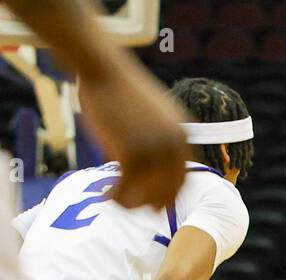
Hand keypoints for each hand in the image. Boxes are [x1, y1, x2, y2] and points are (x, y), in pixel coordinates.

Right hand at [77, 60, 190, 209]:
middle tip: (129, 205)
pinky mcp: (132, 151)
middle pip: (169, 190)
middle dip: (149, 203)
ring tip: (114, 200)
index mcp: (183, 135)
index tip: (152, 204)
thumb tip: (148, 167)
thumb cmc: (119, 90)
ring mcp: (155, 148)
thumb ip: (156, 140)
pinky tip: (106, 195)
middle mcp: (174, 144)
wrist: (103, 68)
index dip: (167, 195)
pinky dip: (117, 196)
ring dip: (130, 202)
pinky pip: (128, 186)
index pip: (182, 178)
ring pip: (148, 192)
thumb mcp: (151, 116)